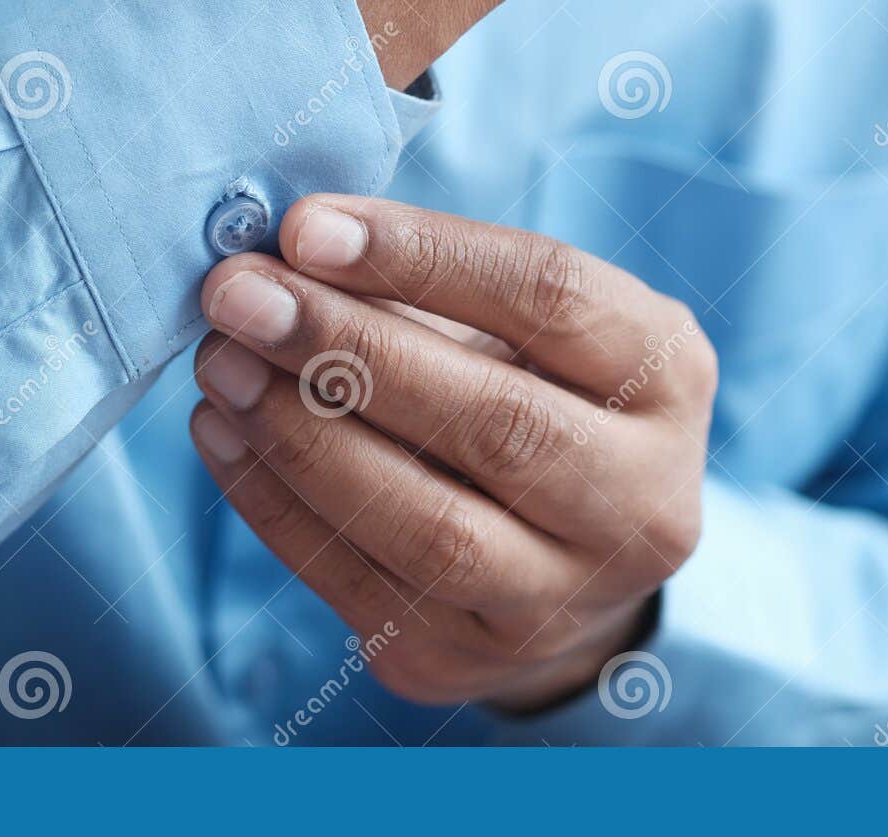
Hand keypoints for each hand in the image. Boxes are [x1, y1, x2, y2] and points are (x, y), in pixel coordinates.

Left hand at [189, 196, 716, 709]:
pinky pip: (354, 584)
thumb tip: (292, 248)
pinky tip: (222, 431)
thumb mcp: (533, 324)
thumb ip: (438, 281)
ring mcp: (561, 597)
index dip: (423, 258)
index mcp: (666, 378)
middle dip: (346, 348)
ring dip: (301, 435)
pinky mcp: (464, 657)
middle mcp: (642, 501)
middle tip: (240, 294)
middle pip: (495, 423)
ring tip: (220, 362)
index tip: (308, 229)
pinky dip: (273, 503)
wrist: (573, 555)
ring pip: (428, 527)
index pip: (552, 299)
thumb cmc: (540, 395)